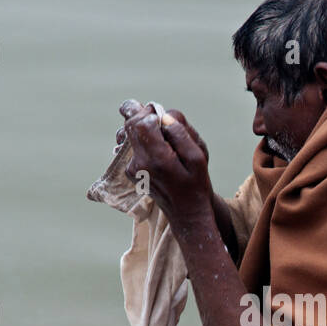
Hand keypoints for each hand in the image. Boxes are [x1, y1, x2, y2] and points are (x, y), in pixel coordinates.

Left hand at [120, 103, 214, 231]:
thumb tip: (165, 116)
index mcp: (157, 159)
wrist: (186, 213)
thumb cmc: (196, 185)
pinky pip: (131, 145)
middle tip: (156, 113)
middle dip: (141, 114)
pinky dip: (141, 138)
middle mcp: (140, 164)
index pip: (141, 123)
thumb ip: (181, 134)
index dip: (150, 112)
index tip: (162, 114)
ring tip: (157, 129)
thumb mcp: (198, 158)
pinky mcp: (131, 171)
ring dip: (141, 126)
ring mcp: (133, 168)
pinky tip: (155, 143)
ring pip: (128, 134)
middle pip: (130, 126)